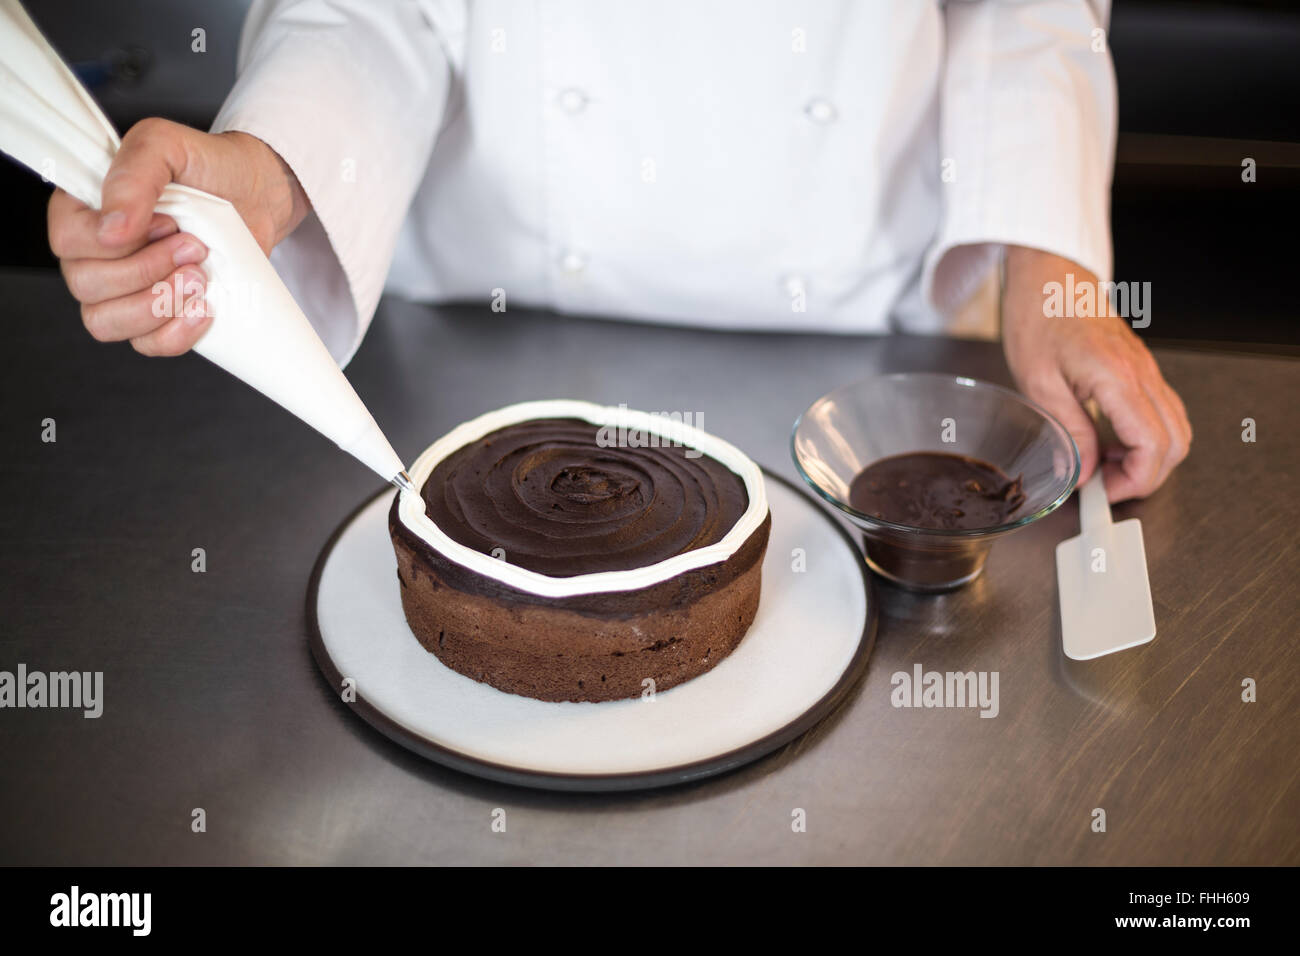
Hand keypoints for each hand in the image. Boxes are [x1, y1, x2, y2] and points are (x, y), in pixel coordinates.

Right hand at [48, 118, 308, 355]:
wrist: (256, 195)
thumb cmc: (207, 167)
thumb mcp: (166, 146)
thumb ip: (133, 176)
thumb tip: (111, 228)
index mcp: (85, 209)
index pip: (69, 241)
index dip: (117, 242)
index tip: (168, 223)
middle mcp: (95, 253)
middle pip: (87, 285)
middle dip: (148, 270)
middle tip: (194, 248)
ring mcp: (123, 290)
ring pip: (107, 322)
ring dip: (159, 304)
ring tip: (199, 277)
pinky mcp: (158, 317)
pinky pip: (147, 345)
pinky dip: (177, 332)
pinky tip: (203, 307)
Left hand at [1001, 246, 1191, 501]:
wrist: (1050, 276)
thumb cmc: (1039, 317)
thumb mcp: (1038, 382)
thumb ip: (1068, 430)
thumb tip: (1083, 473)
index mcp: (1118, 378)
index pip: (1153, 445)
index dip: (1134, 481)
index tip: (1101, 492)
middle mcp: (1143, 374)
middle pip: (1176, 443)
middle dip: (1147, 476)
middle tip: (1103, 487)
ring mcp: (1147, 370)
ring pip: (1176, 428)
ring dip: (1148, 458)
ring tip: (1103, 466)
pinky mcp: (1141, 369)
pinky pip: (1161, 411)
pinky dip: (1145, 437)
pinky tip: (1109, 443)